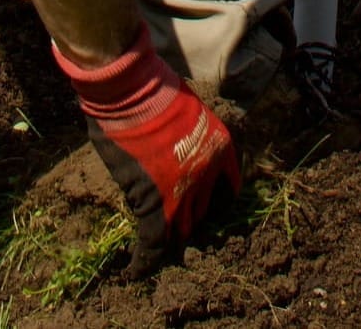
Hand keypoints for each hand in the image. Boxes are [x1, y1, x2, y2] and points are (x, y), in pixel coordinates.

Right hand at [55, 23, 240, 273]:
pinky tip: (138, 270)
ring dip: (171, 240)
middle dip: (194, 223)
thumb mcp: (190, 112)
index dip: (213, 202)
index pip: (226, 189)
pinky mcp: (155, 201)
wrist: (134, 91)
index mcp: (222, 149)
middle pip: (204, 212)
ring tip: (160, 254)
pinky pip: (154, 240)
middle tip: (181, 232)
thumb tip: (179, 152)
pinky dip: (146, 258)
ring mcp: (183, 191)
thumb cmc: (154, 92)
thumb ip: (190, 138)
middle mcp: (209, 174)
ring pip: (181, 228)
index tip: (205, 209)